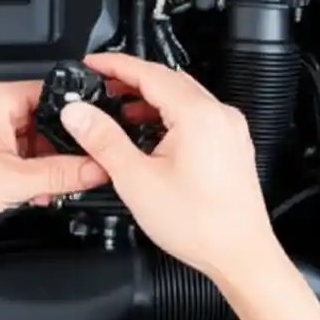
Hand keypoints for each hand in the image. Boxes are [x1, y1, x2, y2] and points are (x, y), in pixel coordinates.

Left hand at [0, 78, 108, 232]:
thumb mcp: (13, 184)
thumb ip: (62, 175)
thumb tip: (95, 169)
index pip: (53, 97)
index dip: (73, 126)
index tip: (83, 147)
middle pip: (34, 116)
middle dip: (47, 150)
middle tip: (52, 179)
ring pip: (14, 129)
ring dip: (26, 158)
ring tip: (23, 187)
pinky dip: (5, 158)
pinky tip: (3, 183)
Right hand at [60, 53, 281, 281]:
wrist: (240, 255)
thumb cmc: (201, 224)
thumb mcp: (137, 179)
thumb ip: (103, 140)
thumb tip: (79, 113)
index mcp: (198, 115)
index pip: (149, 72)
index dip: (115, 65)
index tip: (92, 64)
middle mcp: (220, 116)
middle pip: (168, 81)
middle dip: (131, 81)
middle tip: (100, 87)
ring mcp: (229, 130)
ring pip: (183, 99)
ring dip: (149, 100)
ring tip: (119, 112)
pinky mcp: (232, 146)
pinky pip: (197, 117)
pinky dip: (169, 117)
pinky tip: (151, 134)